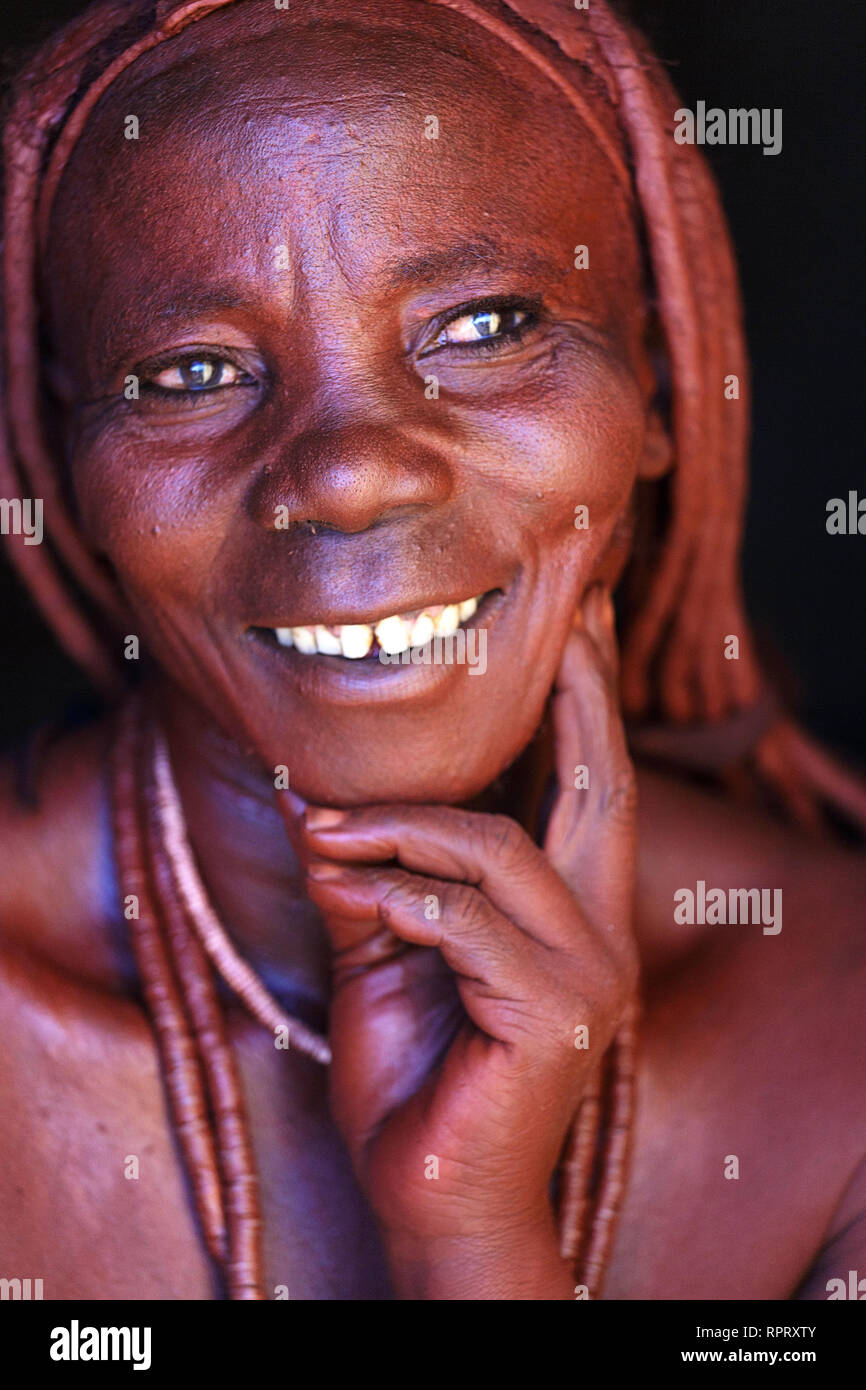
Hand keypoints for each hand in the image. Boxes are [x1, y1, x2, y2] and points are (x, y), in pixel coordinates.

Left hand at [299, 586, 637, 1295]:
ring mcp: (588, 975)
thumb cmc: (415, 1079)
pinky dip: (390, 895)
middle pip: (600, 785)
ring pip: (496, 848)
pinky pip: (460, 919)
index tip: (575, 622)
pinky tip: (343, 893)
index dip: (585, 702)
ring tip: (325, 830)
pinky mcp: (555, 1013)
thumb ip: (372, 875)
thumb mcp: (385, 954)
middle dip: (578, 694)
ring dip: (398, 828)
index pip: (590, 789)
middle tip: (560, 617)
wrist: (428, 1198)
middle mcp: (599, 936)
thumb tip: (314, 796)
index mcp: (572, 916)